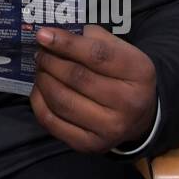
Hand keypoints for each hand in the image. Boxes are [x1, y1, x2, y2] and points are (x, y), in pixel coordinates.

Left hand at [29, 24, 156, 153]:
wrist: (139, 116)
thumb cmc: (123, 75)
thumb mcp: (119, 50)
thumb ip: (90, 37)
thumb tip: (53, 34)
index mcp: (139, 72)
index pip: (97, 55)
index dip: (66, 43)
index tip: (42, 34)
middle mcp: (128, 103)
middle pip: (77, 77)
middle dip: (50, 61)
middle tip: (40, 53)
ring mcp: (110, 128)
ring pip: (62, 100)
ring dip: (43, 80)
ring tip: (40, 69)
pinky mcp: (90, 145)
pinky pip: (52, 121)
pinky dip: (38, 101)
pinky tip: (40, 89)